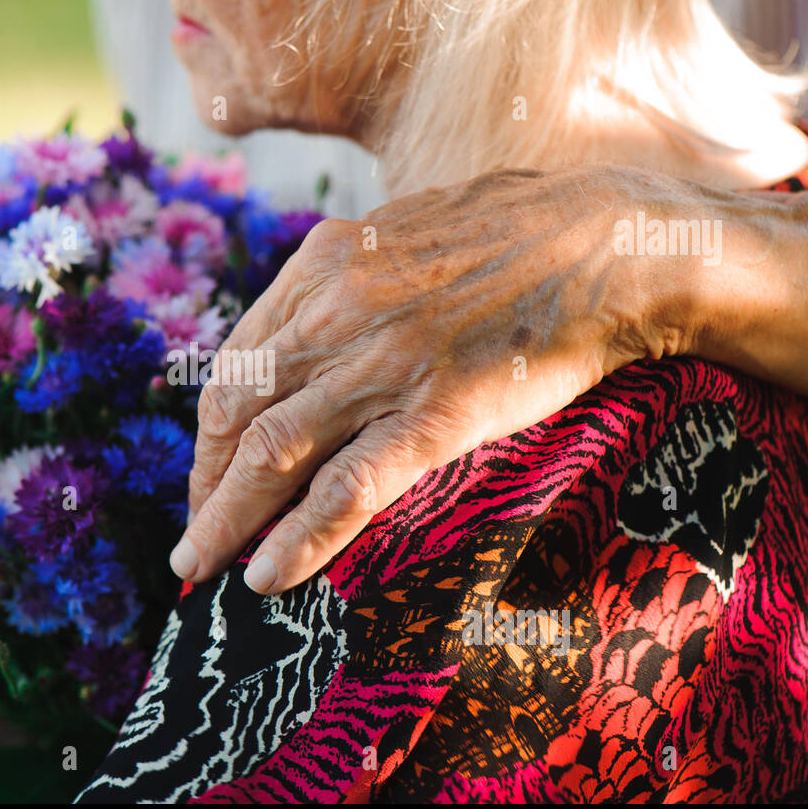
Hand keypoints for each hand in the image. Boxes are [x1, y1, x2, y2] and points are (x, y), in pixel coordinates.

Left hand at [168, 166, 708, 593]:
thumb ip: (348, 280)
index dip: (211, 430)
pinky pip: (346, 490)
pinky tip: (270, 577)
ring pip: (272, 455)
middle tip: (197, 532)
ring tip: (203, 566)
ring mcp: (381, 366)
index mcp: (322, 262)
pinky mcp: (434, 416)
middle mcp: (335, 312)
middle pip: (235, 411)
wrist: (610, 244)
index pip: (235, 361)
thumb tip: (315, 334)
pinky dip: (299, 539)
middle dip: (206, 482)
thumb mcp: (405, 232)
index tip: (208, 470)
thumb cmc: (517, 235)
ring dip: (227, 521)